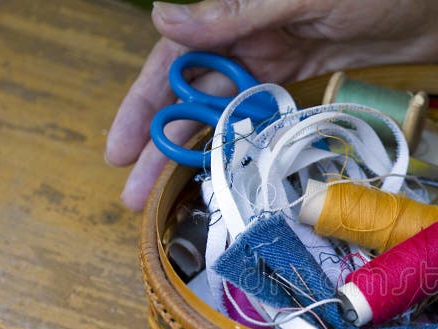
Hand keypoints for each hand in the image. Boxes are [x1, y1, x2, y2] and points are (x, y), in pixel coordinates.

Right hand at [106, 0, 437, 208]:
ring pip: (231, 120)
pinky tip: (234, 180)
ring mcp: (285, 70)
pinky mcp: (315, 91)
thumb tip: (164, 21)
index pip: (177, 60)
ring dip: (203, 158)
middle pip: (197, 99)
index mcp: (242, 13)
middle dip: (164, 146)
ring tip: (176, 201)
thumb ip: (239, 11)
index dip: (145, 104)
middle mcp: (254, 42)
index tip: (122, 147)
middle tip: (136, 193)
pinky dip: (252, 152)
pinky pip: (273, 126)